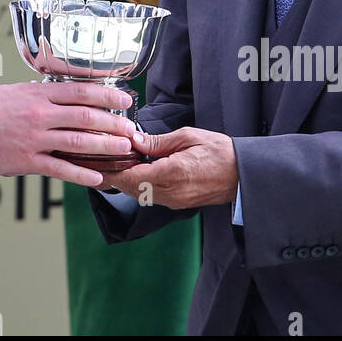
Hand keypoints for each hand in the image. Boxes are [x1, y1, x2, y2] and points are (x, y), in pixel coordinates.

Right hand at [0, 80, 136, 187]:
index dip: (107, 95)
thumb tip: (40, 96)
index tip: (124, 100)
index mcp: (35, 92)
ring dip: (106, 147)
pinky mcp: (24, 161)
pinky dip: (83, 174)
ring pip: (80, 142)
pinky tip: (98, 177)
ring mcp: (33, 137)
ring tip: (124, 151)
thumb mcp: (4, 91)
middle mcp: (39, 112)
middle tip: (132, 130)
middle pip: (87, 115)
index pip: (80, 89)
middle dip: (114, 124)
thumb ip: (26, 95)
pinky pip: (61, 169)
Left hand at [99, 127, 238, 208]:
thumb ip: (157, 142)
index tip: (98, 162)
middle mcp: (170, 192)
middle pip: (130, 189)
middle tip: (100, 162)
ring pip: (139, 195)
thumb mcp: (187, 137)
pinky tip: (136, 172)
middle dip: (114, 176)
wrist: (243, 174)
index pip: (130, 177)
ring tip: (116, 165)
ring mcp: (175, 201)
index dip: (111, 171)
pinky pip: (152, 197)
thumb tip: (134, 141)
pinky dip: (139, 186)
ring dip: (126, 182)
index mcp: (171, 173)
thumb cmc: (219, 151)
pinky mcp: (179, 203)